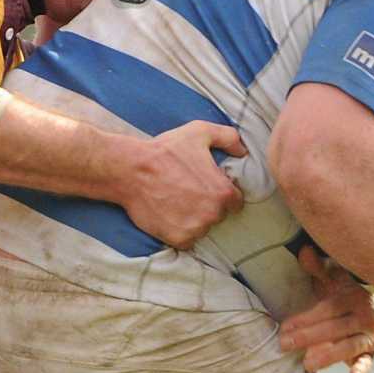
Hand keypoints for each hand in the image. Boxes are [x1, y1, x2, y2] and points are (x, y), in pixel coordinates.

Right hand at [118, 121, 245, 248]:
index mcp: (223, 192)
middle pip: (218, 216)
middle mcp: (213, 214)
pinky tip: (169, 215)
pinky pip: (187, 240)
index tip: (207, 187)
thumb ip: (228, 137)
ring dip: (194, 220)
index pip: (235, 202)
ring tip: (176, 203)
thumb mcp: (199, 132)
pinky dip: (179, 231)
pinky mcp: (178, 239)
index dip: (222, 193)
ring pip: (203, 229)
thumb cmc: (165, 151)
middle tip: (187, 193)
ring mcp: (195, 229)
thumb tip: (243, 151)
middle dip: (207, 206)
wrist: (130, 171)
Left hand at [278, 246, 373, 372]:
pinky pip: (367, 362)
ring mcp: (370, 336)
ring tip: (308, 364)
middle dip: (309, 337)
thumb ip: (318, 269)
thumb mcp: (331, 281)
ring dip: (329, 355)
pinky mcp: (371, 353)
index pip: (328, 308)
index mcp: (354, 297)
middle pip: (336, 328)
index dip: (307, 317)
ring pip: (349, 346)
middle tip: (284, 344)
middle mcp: (365, 316)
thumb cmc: (342, 297)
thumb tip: (305, 251)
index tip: (285, 326)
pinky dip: (362, 370)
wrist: (367, 311)